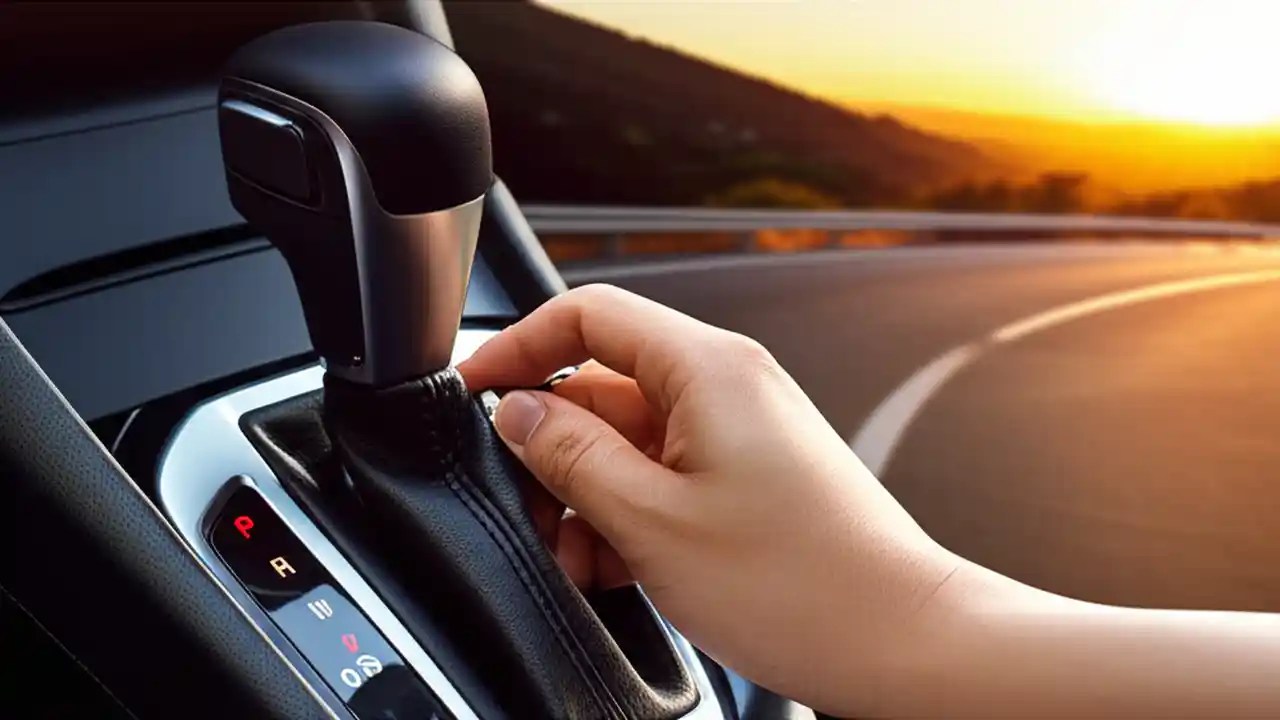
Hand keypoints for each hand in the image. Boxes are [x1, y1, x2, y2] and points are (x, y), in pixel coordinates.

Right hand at [459, 285, 958, 713]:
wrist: (899, 640)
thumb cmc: (802, 584)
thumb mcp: (651, 521)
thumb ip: (569, 456)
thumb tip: (516, 412)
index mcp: (706, 369)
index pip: (587, 314)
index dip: (518, 348)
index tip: (473, 393)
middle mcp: (725, 386)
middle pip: (601, 386)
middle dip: (553, 453)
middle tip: (534, 516)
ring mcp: (738, 432)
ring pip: (627, 441)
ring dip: (588, 497)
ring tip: (584, 561)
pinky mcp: (747, 476)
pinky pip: (663, 475)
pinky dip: (629, 515)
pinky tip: (620, 568)